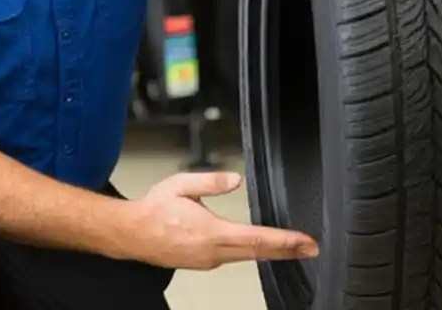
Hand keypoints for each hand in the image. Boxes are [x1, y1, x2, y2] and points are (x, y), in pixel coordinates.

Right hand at [126, 171, 319, 270]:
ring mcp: (208, 261)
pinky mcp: (203, 263)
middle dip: (287, 250)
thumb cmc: (153, 209)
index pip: (256, 239)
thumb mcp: (181, 184)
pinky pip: (233, 258)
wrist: (131, 233)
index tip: (305, 242)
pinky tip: (258, 247)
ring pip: (246, 257)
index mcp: (211, 232)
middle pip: (258, 253)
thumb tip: (236, 180)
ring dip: (270, 252)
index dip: (284, 241)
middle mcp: (213, 252)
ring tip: (291, 247)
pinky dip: (251, 252)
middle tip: (310, 248)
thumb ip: (210, 180)